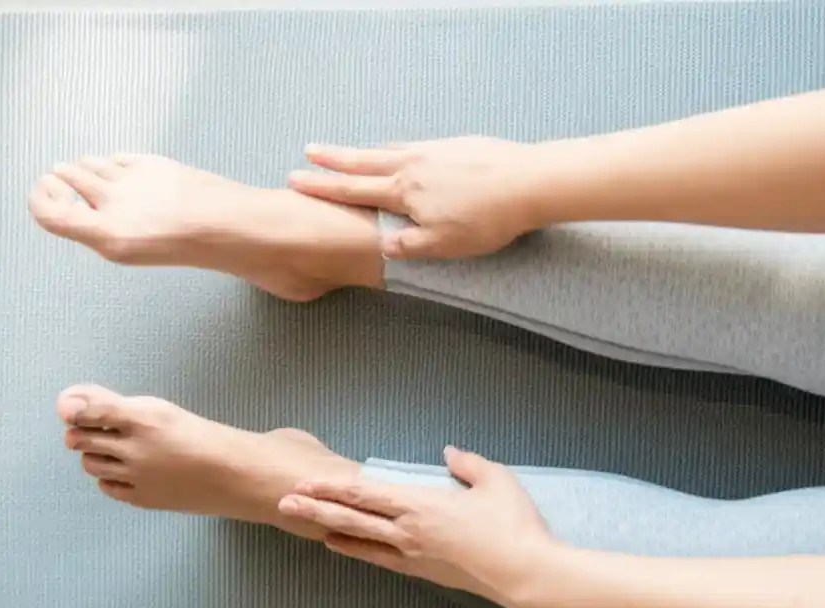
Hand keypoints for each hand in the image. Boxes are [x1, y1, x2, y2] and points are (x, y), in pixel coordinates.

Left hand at [276, 447, 555, 603]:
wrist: (525, 574)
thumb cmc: (514, 525)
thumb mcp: (496, 480)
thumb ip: (468, 463)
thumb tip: (448, 452)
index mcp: (421, 505)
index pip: (366, 494)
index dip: (334, 486)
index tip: (307, 481)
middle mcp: (408, 532)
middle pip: (352, 518)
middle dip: (316, 507)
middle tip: (284, 501)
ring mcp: (413, 555)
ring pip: (361, 541)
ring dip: (329, 529)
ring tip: (302, 523)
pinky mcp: (424, 572)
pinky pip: (381, 559)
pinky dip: (357, 551)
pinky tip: (343, 547)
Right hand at [288, 136, 546, 259]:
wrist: (528, 181)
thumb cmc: (488, 219)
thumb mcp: (444, 245)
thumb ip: (409, 246)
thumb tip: (382, 246)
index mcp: (404, 192)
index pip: (353, 190)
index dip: (323, 187)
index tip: (296, 180)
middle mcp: (413, 165)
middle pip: (364, 161)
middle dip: (334, 158)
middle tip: (310, 150)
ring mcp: (435, 150)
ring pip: (391, 150)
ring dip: (366, 151)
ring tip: (351, 151)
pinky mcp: (457, 144)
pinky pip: (418, 145)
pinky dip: (400, 148)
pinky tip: (405, 151)